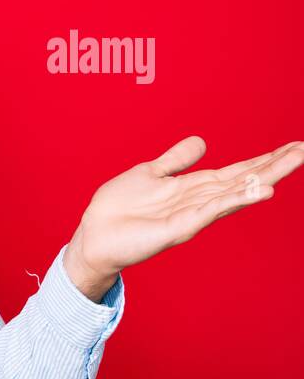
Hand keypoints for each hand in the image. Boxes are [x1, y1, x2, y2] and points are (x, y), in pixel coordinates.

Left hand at [64, 136, 303, 300]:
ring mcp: (191, 215)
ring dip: (263, 178)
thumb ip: (176, 160)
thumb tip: (201, 142)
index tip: (292, 146)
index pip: (236, 171)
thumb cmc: (118, 209)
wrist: (93, 236)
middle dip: (273, 165)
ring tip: (293, 163)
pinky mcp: (179, 228)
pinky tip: (261, 190)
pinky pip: (213, 210)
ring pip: (234, 192)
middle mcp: (198, 201)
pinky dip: (237, 199)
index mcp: (192, 187)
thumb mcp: (150, 174)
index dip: (263, 159)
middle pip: (243, 180)